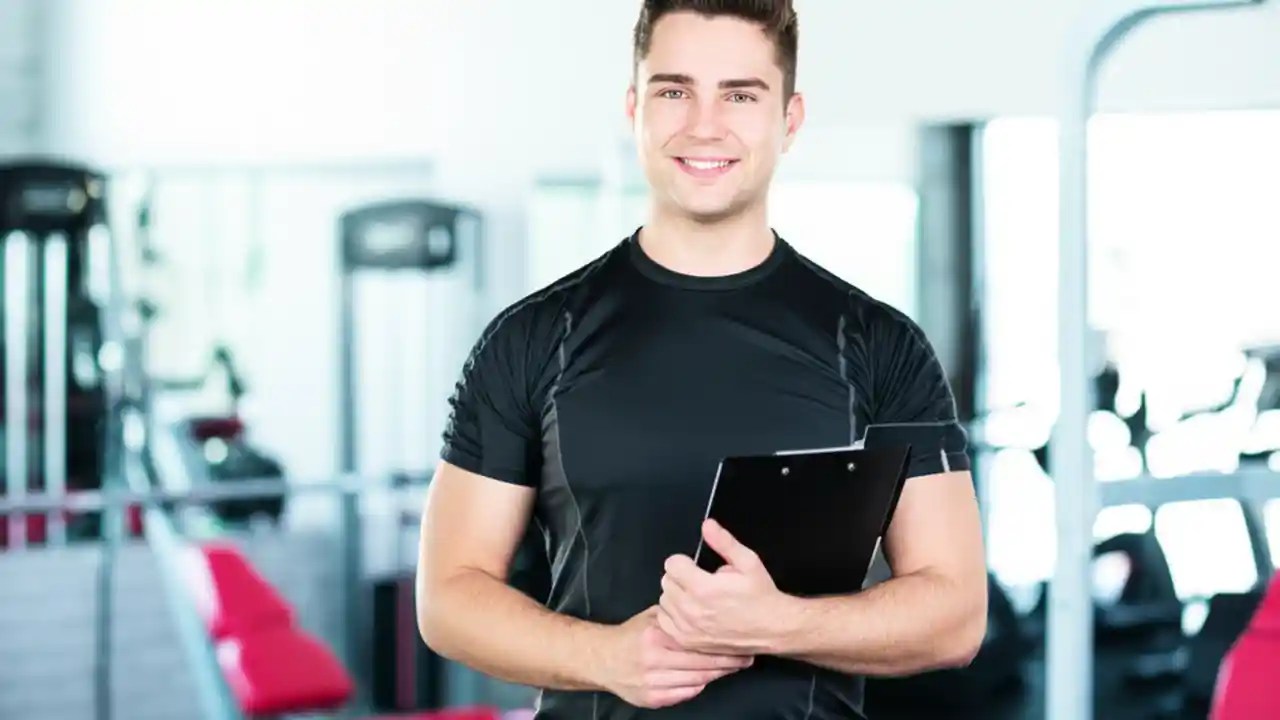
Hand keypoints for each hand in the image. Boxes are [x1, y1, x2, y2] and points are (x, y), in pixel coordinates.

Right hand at [599, 606, 753, 708]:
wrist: (602, 659)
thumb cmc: (631, 635)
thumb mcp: (652, 617)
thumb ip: (676, 617)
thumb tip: (705, 609)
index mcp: (655, 636)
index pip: (697, 642)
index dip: (722, 644)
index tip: (739, 642)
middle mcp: (654, 661)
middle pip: (701, 663)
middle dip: (727, 662)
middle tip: (745, 658)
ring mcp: (652, 682)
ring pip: (696, 680)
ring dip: (717, 674)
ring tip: (733, 667)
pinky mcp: (652, 698)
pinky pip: (685, 693)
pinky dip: (699, 686)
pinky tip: (708, 677)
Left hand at [658, 519, 787, 654]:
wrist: (772, 629)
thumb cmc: (761, 595)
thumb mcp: (748, 562)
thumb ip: (724, 542)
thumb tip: (707, 525)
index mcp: (703, 587)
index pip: (672, 564)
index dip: (683, 561)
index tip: (693, 566)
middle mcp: (691, 609)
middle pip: (666, 582)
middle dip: (679, 577)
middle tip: (697, 580)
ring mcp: (687, 628)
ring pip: (664, 601)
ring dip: (675, 595)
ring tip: (695, 597)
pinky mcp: (687, 641)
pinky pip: (665, 622)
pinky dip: (672, 615)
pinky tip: (688, 613)